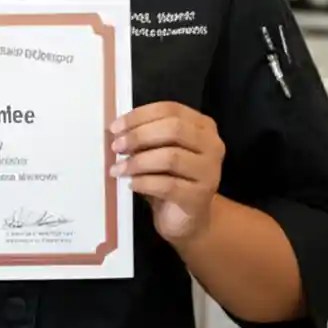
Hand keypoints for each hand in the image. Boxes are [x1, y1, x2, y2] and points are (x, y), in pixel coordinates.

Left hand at [109, 101, 224, 243]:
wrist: (189, 218)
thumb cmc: (170, 178)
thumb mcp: (158, 151)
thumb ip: (146, 137)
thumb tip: (118, 131)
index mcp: (202, 126)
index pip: (170, 109)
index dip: (140, 116)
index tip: (115, 127)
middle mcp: (212, 145)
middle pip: (174, 129)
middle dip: (139, 136)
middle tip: (116, 147)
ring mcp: (209, 172)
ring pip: (171, 157)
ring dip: (138, 162)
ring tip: (118, 169)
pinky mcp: (200, 197)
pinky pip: (168, 185)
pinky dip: (144, 183)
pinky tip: (131, 184)